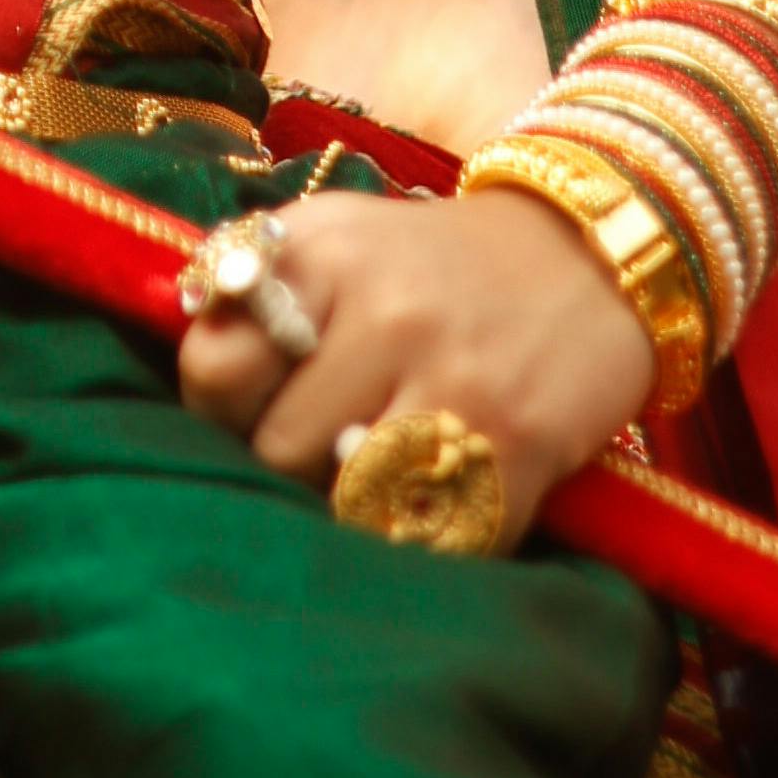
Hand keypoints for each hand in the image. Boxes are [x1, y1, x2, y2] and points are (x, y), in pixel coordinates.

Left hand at [174, 183, 654, 549]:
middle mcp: (382, 311)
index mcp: (319, 255)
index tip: (247, 415)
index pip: (215, 369)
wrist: (581, 256)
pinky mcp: (518, 445)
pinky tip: (431, 503)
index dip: (220, 411)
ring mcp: (453, 380)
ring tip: (366, 486)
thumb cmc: (429, 262)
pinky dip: (424, 538)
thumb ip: (255, 296)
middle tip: (317, 458)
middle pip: (278, 452)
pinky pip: (434, 535)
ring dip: (351, 512)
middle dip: (287, 472)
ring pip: (348, 504)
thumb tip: (196, 375)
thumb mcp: (334, 239)